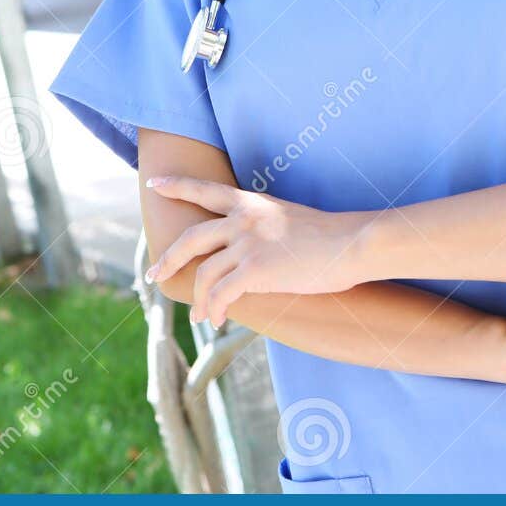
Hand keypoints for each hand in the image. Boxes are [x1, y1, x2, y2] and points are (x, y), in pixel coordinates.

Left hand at [143, 175, 367, 326]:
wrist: (351, 243)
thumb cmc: (329, 237)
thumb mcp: (287, 219)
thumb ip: (261, 228)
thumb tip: (247, 253)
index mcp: (250, 203)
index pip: (205, 190)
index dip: (177, 186)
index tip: (155, 184)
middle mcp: (242, 220)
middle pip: (191, 238)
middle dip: (168, 259)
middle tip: (154, 275)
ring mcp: (247, 244)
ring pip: (204, 274)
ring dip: (199, 300)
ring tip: (200, 317)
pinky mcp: (255, 269)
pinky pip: (222, 294)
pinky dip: (216, 310)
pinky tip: (217, 320)